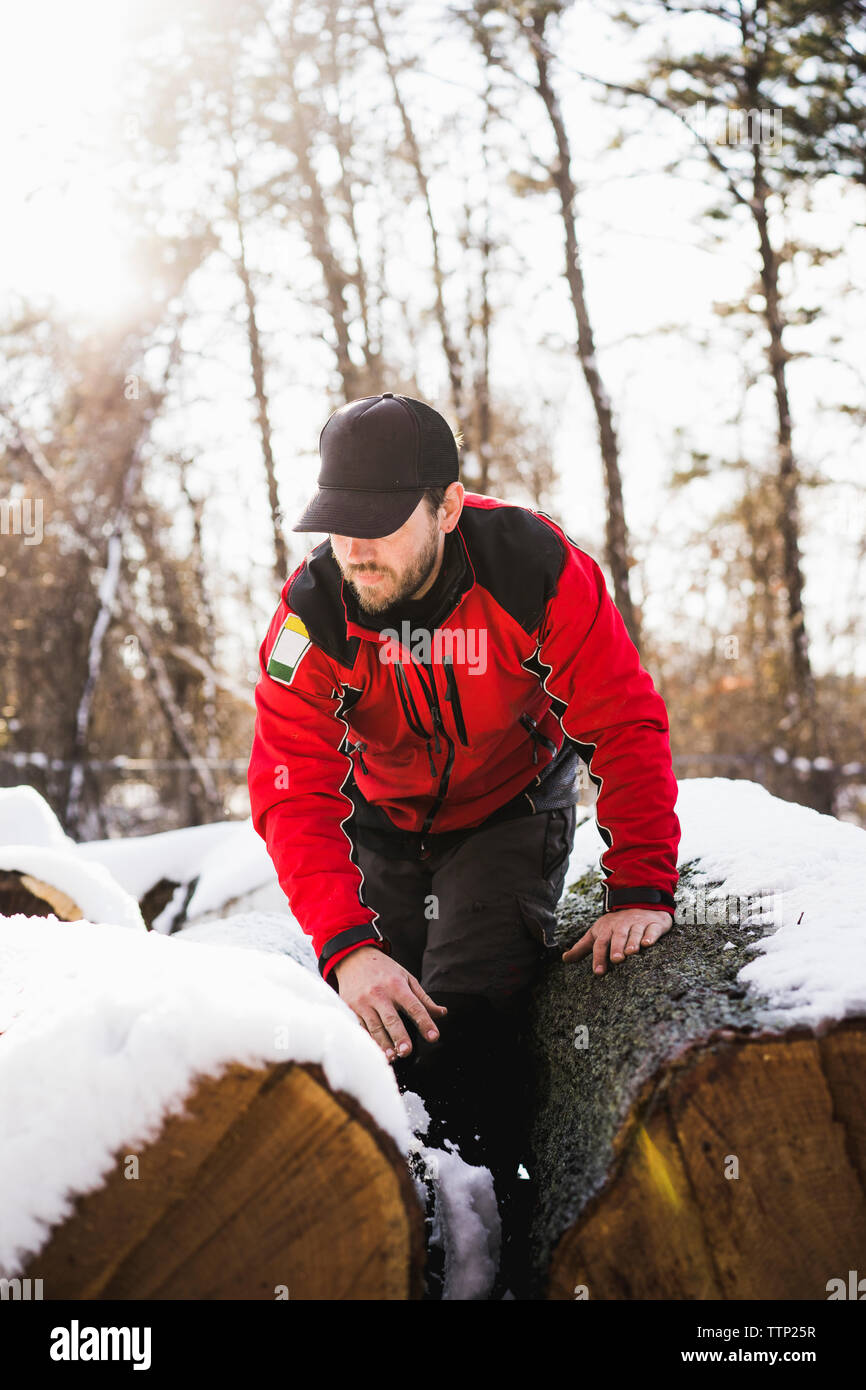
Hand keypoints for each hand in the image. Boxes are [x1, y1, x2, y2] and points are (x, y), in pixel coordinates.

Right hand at [333, 945, 447, 1062]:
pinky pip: (360, 1027)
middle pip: (391, 1019)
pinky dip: (368, 1040)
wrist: (353, 957)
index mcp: (396, 985)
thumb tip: (442, 1013)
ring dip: (383, 1043)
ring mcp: (362, 1002)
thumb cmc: (384, 970)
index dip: (425, 1022)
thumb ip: (423, 999)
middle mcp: (379, 994)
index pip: (414, 1006)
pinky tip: (375, 1050)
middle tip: (407, 1051)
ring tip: (393, 1057)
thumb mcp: (406, 978)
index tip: (434, 1037)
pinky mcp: (349, 1007)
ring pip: (374, 1026)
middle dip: (399, 1036)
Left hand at [561, 908, 671, 974]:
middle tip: (616, 959)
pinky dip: (650, 935)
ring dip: (633, 942)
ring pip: (635, 933)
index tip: (598, 972)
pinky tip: (648, 943)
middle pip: (618, 937)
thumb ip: (582, 947)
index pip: (600, 943)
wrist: (640, 904)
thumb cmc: (615, 925)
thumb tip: (564, 959)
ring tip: (631, 952)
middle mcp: (622, 926)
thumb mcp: (597, 933)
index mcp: (606, 929)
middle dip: (617, 948)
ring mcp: (638, 924)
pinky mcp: (653, 924)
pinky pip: (652, 929)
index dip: (599, 957)